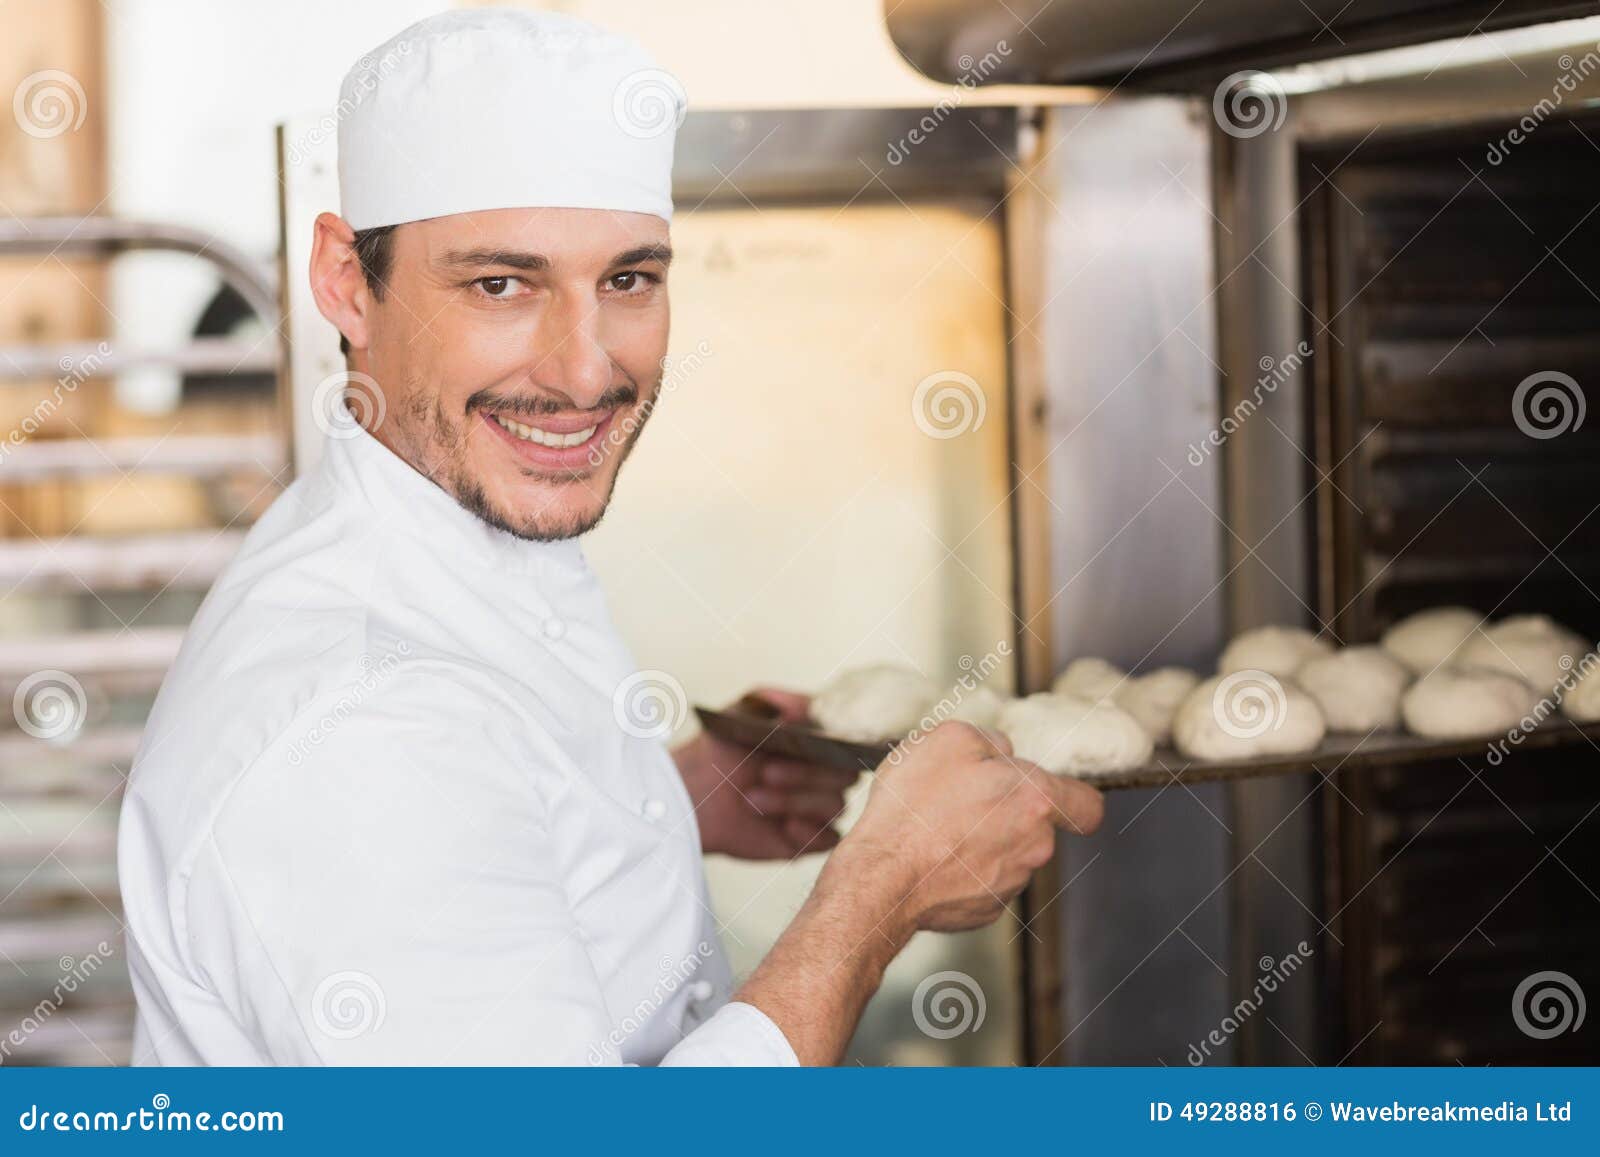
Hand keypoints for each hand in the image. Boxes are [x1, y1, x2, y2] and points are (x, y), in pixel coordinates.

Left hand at [673, 688, 861, 859]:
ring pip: (835, 806)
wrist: (697, 788)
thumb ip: (780, 703)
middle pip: (844, 775)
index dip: (827, 743)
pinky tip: (785, 826)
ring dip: (796, 802)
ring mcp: (819, 805)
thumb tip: (806, 708)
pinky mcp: (809, 837)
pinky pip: (830, 838)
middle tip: (766, 772)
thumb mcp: (746, 712)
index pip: (847, 742)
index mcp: (820, 741)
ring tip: (753, 798)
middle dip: (806, 774)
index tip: (793, 740)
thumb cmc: (724, 746)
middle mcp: (826, 772)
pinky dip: (810, 832)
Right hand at [831, 721, 1103, 933]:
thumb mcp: (948, 740)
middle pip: (1037, 826)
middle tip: (961, 802)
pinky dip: (964, 871)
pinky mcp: (987, 910)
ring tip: (938, 830)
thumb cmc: (915, 806)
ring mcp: (1012, 882)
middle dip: (1007, 813)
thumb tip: (1002, 752)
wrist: (883, 875)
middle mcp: (1036, 845)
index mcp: (1036, 798)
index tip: (1057, 797)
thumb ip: (989, 741)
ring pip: (1009, 854)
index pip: (1088, 805)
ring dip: (983, 841)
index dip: (1075, 798)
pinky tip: (933, 860)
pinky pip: (984, 882)